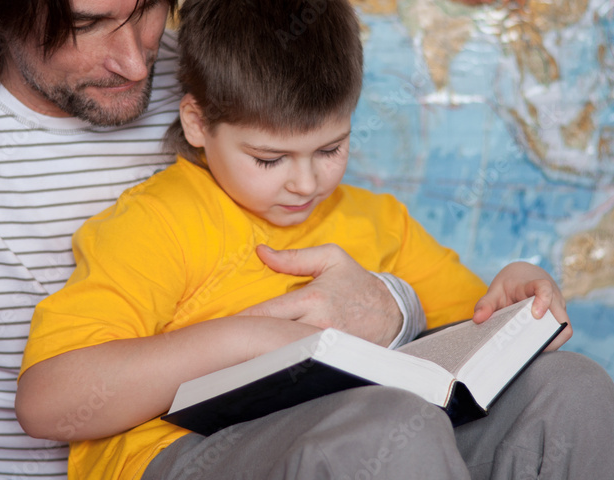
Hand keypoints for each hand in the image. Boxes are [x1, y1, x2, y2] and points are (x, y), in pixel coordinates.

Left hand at [237, 244, 402, 346]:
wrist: (392, 313)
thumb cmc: (357, 282)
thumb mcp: (330, 258)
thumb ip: (294, 257)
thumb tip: (261, 252)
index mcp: (313, 298)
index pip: (267, 312)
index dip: (243, 319)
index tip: (223, 323)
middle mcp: (317, 324)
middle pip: (270, 335)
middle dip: (247, 338)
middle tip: (221, 340)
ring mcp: (323, 346)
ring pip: (282, 352)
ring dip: (262, 352)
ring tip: (237, 353)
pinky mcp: (329, 359)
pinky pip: (299, 361)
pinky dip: (282, 361)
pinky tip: (265, 362)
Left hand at [472, 261, 572, 350]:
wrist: (524, 276)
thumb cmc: (510, 284)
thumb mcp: (495, 290)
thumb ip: (486, 303)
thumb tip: (477, 319)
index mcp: (534, 285)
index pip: (545, 288)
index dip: (543, 301)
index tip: (535, 315)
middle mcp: (553, 297)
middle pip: (561, 318)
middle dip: (548, 335)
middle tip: (529, 347)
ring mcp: (559, 309)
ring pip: (563, 330)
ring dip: (550, 342)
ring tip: (529, 351)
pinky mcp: (559, 319)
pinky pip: (560, 334)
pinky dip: (549, 343)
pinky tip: (533, 349)